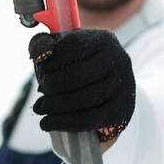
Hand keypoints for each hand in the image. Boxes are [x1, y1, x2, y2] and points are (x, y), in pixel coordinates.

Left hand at [29, 29, 134, 143]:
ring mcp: (124, 86)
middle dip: (53, 85)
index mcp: (103, 39)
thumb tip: (39, 55)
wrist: (107, 88)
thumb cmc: (78, 64)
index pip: (74, 45)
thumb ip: (42, 45)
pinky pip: (91, 119)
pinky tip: (47, 124)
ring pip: (85, 99)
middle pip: (79, 75)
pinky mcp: (122, 110)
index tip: (41, 71)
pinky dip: (64, 123)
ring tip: (40, 107)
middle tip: (41, 91)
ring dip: (56, 106)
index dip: (52, 60)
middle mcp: (119, 59)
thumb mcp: (59, 49)